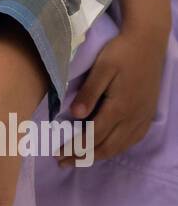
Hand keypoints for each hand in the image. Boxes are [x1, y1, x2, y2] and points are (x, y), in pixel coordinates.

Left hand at [68, 23, 168, 161]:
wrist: (149, 42)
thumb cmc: (121, 52)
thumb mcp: (102, 68)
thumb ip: (89, 92)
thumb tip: (75, 115)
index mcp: (119, 107)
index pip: (93, 135)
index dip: (75, 147)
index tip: (58, 154)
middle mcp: (133, 117)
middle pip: (106, 146)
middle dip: (83, 157)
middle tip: (63, 162)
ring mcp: (142, 117)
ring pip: (120, 146)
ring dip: (98, 155)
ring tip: (80, 159)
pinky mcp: (147, 114)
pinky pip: (132, 140)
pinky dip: (116, 148)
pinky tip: (106, 148)